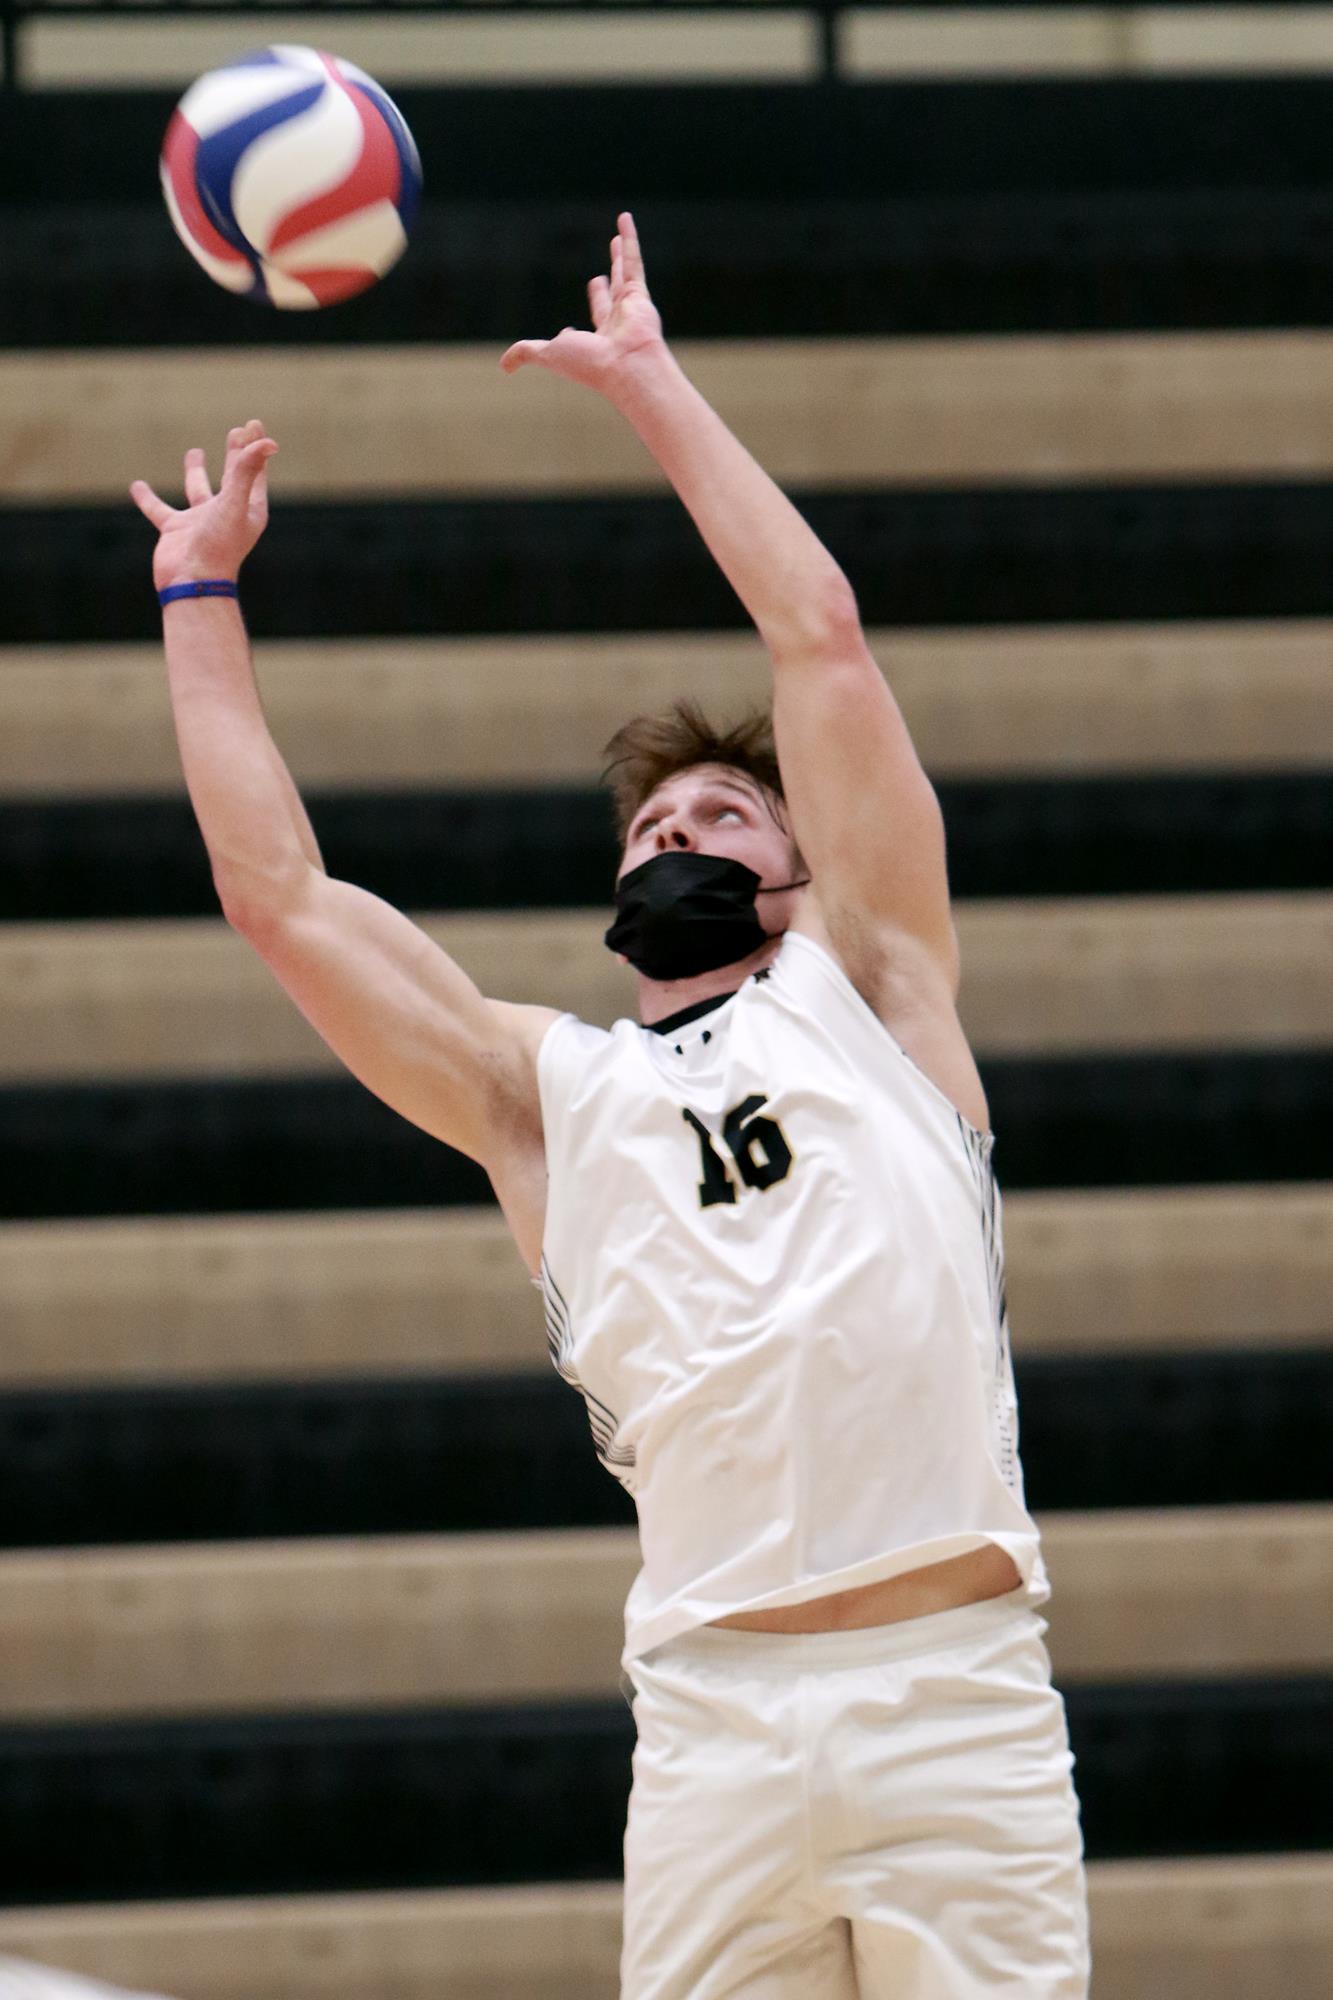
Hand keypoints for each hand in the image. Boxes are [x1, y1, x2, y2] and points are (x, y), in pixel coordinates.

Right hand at [130, 419, 277, 592]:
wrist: (192, 583)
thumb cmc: (218, 546)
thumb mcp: (234, 503)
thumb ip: (247, 471)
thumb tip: (269, 442)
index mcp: (247, 509)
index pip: (254, 471)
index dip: (255, 448)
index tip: (254, 424)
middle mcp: (226, 514)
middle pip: (233, 477)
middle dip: (236, 455)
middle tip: (236, 432)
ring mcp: (200, 522)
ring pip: (197, 490)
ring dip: (196, 471)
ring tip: (194, 451)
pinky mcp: (175, 531)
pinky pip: (158, 510)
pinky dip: (147, 498)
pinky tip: (137, 486)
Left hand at [500, 211, 664, 394]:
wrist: (626, 368)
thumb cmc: (589, 364)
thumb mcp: (548, 354)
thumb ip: (527, 353)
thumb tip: (504, 366)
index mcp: (593, 346)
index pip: (582, 336)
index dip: (572, 334)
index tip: (566, 332)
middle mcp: (613, 327)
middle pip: (607, 302)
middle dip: (603, 291)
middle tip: (599, 279)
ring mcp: (629, 309)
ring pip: (623, 274)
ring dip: (620, 257)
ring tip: (617, 239)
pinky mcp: (640, 295)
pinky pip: (634, 261)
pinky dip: (630, 239)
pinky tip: (624, 218)